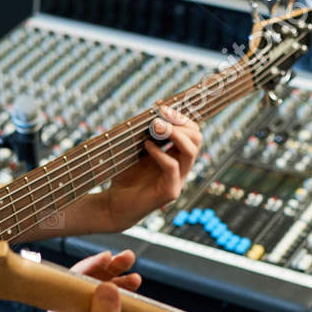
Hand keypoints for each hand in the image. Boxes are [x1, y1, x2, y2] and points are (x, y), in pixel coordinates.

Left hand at [46, 250, 146, 311]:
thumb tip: (105, 289)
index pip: (64, 294)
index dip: (84, 273)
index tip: (106, 260)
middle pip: (81, 295)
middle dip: (102, 275)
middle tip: (126, 261)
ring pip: (98, 304)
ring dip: (114, 287)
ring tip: (135, 275)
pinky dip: (121, 304)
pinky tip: (133, 296)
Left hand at [94, 105, 201, 231]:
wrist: (115, 205)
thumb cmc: (125, 177)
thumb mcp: (134, 150)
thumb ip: (144, 134)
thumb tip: (150, 112)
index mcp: (176, 155)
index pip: (191, 131)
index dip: (179, 116)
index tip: (160, 107)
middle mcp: (181, 167)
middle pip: (197, 138)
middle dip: (180, 122)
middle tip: (159, 116)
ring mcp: (178, 180)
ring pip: (191, 151)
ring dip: (175, 134)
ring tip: (155, 126)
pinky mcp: (170, 192)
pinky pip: (172, 167)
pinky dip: (160, 153)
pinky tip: (146, 146)